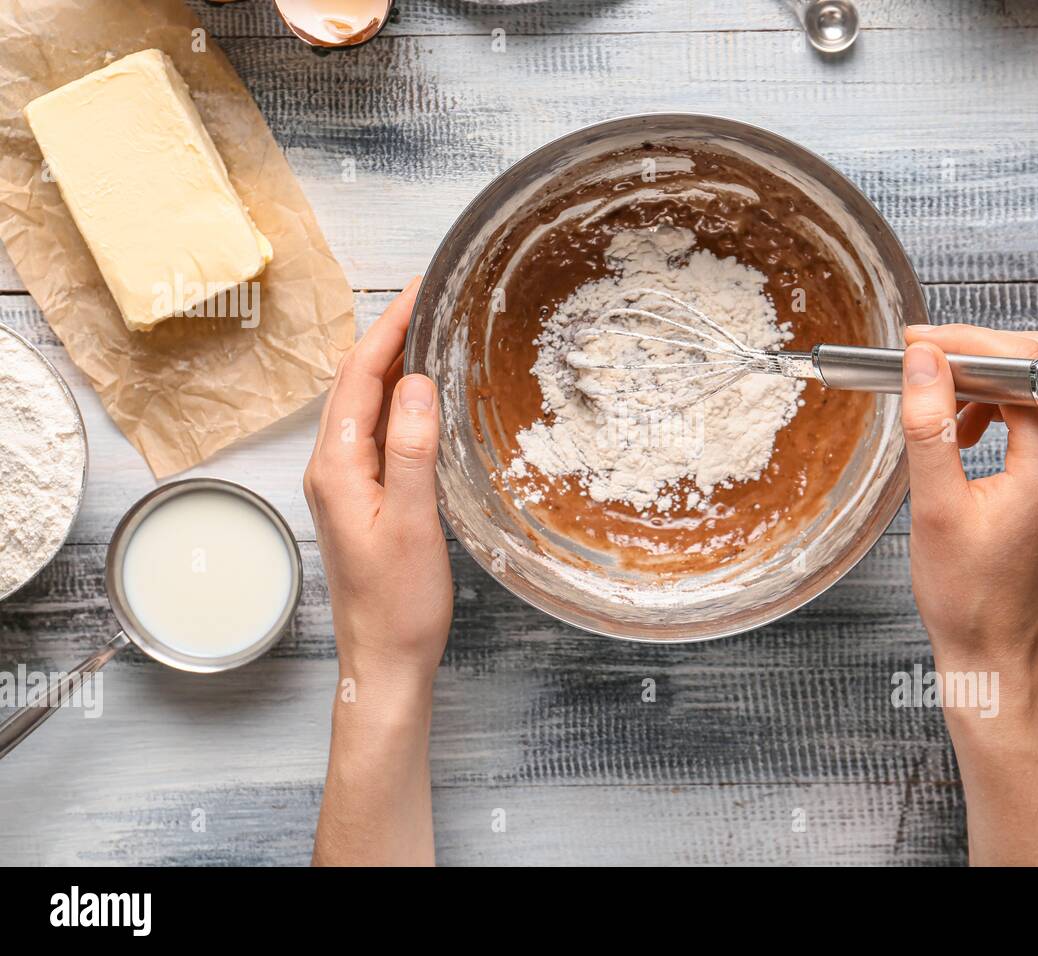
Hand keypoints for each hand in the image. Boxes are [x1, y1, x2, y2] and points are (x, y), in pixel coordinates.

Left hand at [305, 280, 449, 865]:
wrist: (384, 659)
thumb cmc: (399, 602)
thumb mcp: (412, 522)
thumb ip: (410, 449)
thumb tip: (414, 382)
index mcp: (337, 466)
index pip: (359, 376)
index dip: (388, 328)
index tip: (420, 290)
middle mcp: (331, 467)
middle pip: (353, 383)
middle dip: (388, 335)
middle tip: (430, 300)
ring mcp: (343, 483)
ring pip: (362, 405)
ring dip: (390, 365)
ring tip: (429, 332)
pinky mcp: (361, 498)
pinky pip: (374, 431)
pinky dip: (395, 400)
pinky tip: (421, 397)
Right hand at [900, 323, 1037, 865]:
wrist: (993, 649)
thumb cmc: (966, 595)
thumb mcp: (935, 507)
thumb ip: (929, 425)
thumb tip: (922, 362)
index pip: (1021, 366)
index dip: (966, 343)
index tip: (916, 343)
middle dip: (978, 350)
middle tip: (922, 357)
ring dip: (986, 379)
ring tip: (937, 398)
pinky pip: (1037, 416)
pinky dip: (998, 407)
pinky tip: (962, 430)